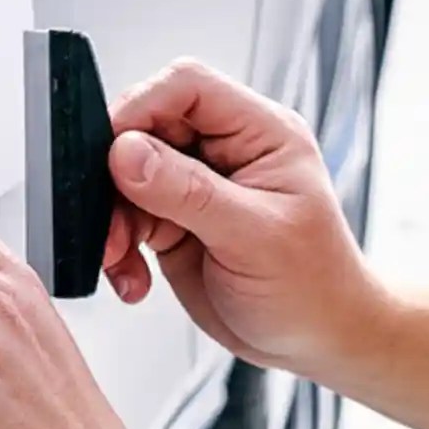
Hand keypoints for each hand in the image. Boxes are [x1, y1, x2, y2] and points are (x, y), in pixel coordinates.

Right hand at [103, 59, 384, 375]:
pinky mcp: (173, 221)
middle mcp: (224, 152)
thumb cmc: (315, 289)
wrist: (318, 341)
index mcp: (260, 133)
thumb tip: (125, 151)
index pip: (187, 87)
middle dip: (115, 176)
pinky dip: (117, 249)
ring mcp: (196, 186)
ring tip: (119, 258)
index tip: (110, 148)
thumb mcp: (254, 237)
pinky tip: (132, 278)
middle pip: (145, 129)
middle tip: (112, 221)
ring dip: (112, 220)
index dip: (141, 107)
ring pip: (124, 177)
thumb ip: (187, 191)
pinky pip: (125, 217)